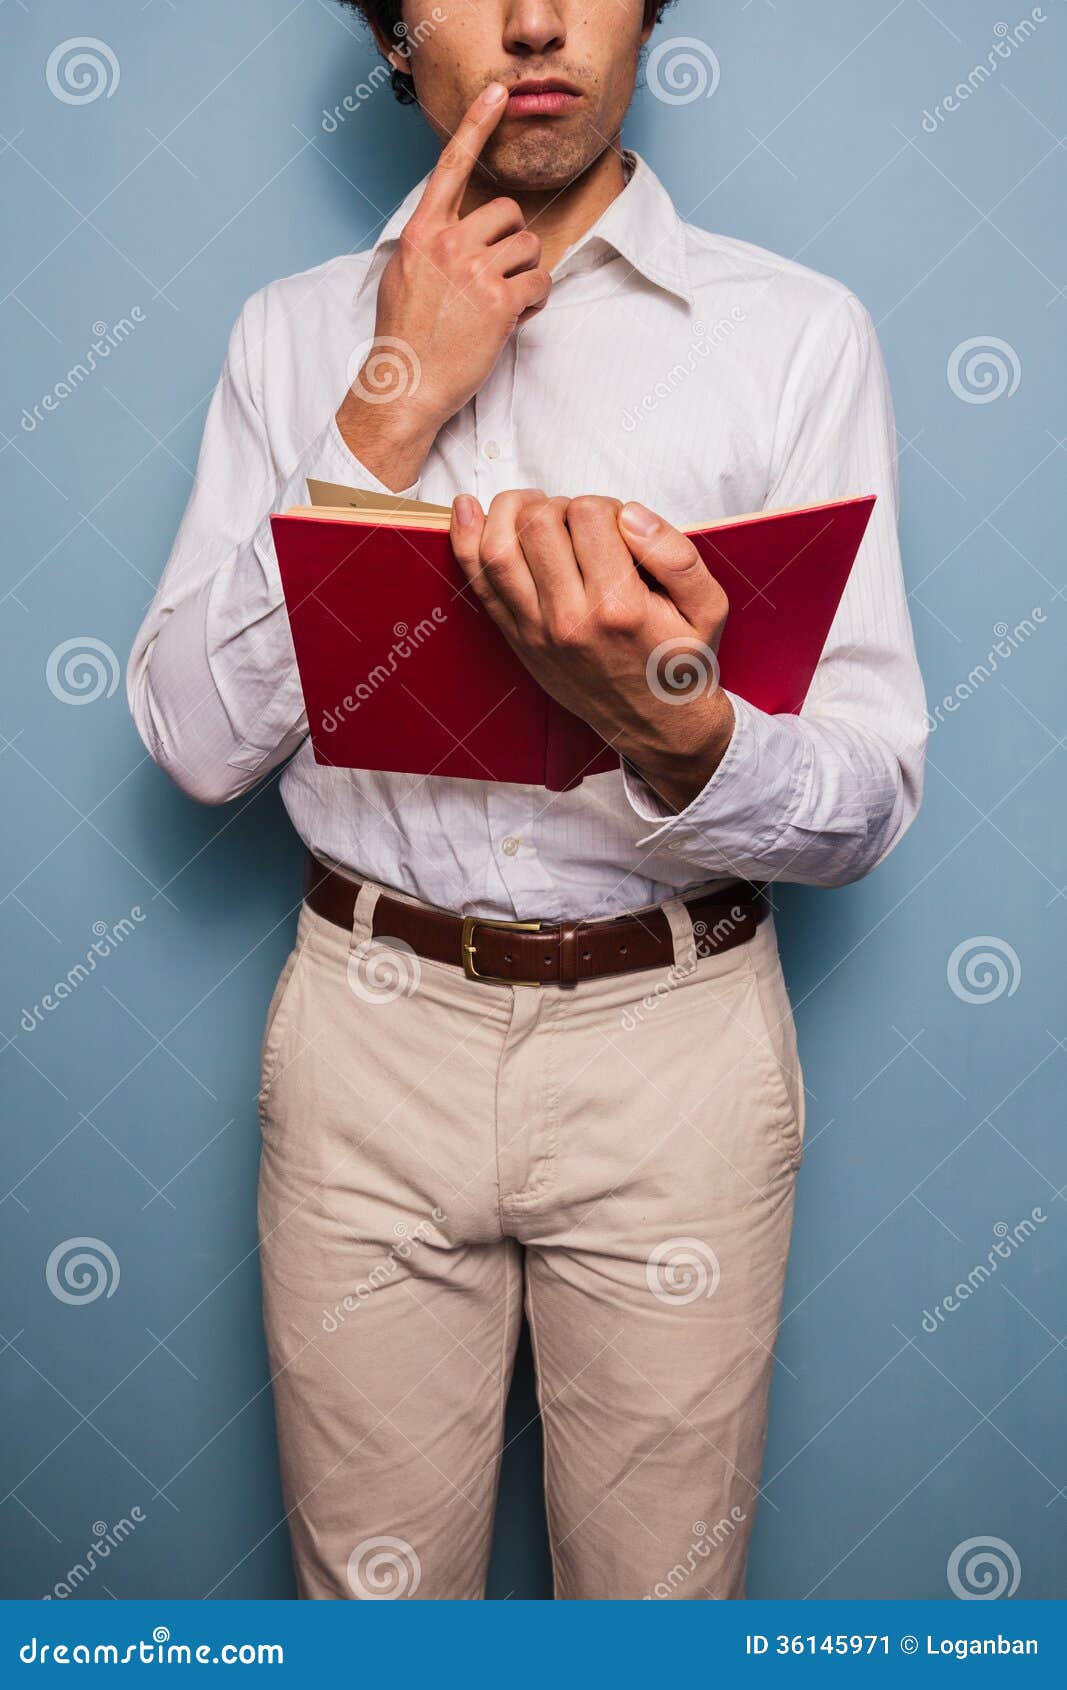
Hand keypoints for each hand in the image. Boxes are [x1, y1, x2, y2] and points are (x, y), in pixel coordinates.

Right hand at [336, 83, 551, 488]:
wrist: (405, 385)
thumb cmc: (405, 337)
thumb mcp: (403, 276)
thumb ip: (430, 245)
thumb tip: (453, 230)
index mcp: (422, 232)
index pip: (451, 167)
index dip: (476, 126)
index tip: (497, 94)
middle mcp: (448, 243)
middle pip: (509, 213)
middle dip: (513, 245)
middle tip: (497, 280)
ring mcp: (474, 271)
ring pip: (530, 248)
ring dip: (526, 276)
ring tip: (501, 305)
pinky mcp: (500, 302)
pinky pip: (540, 285)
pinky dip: (535, 304)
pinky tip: (512, 321)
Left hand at [450, 491, 734, 810]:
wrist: (659, 726)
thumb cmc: (681, 663)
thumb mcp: (709, 607)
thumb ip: (677, 554)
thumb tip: (629, 514)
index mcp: (619, 607)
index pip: (589, 515)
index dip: (604, 504)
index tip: (618, 525)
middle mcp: (570, 619)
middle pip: (538, 523)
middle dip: (559, 504)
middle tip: (580, 522)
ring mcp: (536, 631)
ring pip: (498, 547)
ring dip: (511, 510)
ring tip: (535, 509)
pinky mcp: (517, 639)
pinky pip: (478, 582)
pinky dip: (465, 539)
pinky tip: (466, 509)